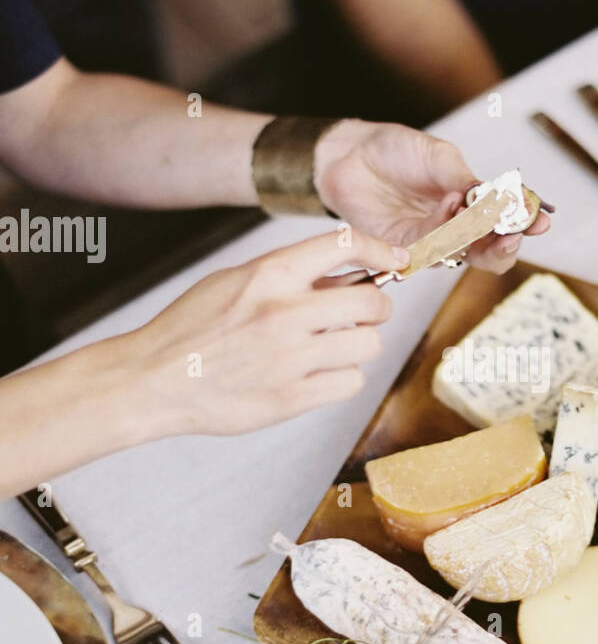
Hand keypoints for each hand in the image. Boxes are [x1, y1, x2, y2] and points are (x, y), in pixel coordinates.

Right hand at [132, 227, 405, 435]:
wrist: (155, 379)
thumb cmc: (192, 329)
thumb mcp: (235, 281)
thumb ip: (290, 276)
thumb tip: (349, 277)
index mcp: (268, 274)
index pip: (344, 245)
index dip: (382, 250)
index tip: (396, 260)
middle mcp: (283, 313)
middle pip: (373, 304)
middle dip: (377, 308)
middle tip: (364, 315)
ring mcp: (290, 358)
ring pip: (368, 346)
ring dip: (358, 346)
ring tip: (332, 348)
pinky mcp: (291, 398)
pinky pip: (350, 383)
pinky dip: (341, 379)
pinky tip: (318, 375)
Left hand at [314, 119, 549, 273]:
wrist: (352, 155)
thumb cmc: (396, 152)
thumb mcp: (439, 157)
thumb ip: (467, 181)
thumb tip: (498, 198)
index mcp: (473, 204)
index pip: (506, 222)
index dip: (526, 224)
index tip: (541, 220)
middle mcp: (456, 228)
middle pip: (491, 254)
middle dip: (507, 246)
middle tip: (514, 233)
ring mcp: (432, 241)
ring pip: (465, 255)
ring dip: (476, 233)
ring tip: (475, 205)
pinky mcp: (406, 248)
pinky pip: (434, 247)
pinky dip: (446, 227)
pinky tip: (449, 203)